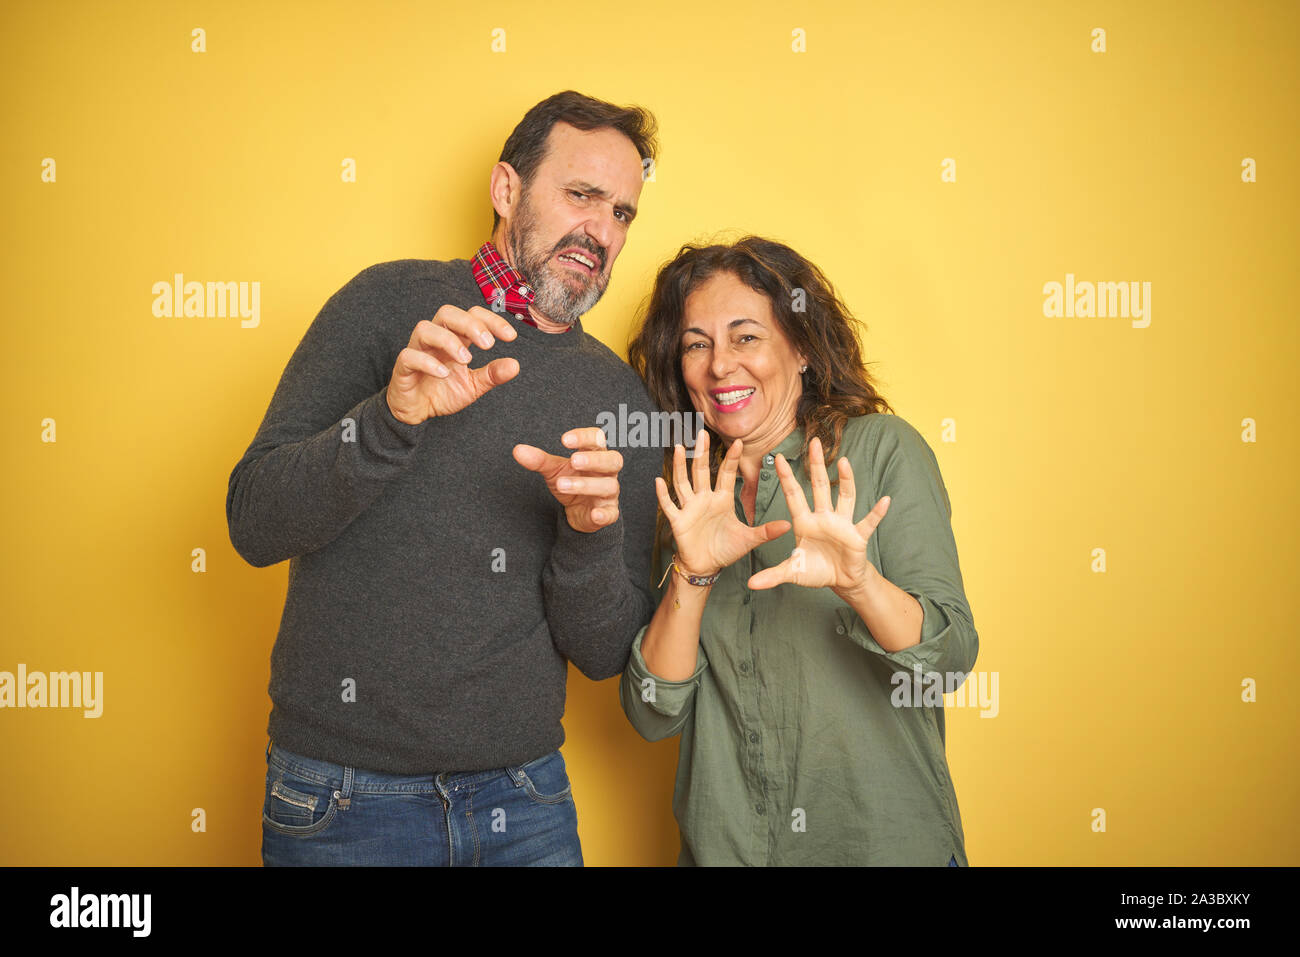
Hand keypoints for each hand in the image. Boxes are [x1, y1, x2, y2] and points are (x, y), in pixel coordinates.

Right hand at [386, 305, 519, 424]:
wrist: (417, 412)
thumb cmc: (443, 392)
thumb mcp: (473, 385)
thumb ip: (492, 374)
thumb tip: (515, 365)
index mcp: (455, 338)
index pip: (472, 315)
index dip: (492, 320)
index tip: (511, 336)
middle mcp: (435, 339)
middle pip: (447, 313)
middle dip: (470, 324)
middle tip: (489, 345)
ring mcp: (417, 350)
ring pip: (425, 328)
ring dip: (449, 340)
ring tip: (467, 360)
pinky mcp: (403, 368)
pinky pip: (409, 356)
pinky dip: (427, 362)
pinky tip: (444, 374)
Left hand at [513, 427, 622, 532]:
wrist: (578, 510)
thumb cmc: (570, 480)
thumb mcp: (553, 470)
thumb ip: (539, 460)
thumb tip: (517, 450)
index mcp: (595, 454)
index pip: (597, 438)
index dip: (584, 437)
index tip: (564, 440)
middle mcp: (607, 471)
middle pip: (612, 460)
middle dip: (594, 460)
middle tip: (573, 460)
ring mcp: (609, 492)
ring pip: (608, 486)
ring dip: (586, 484)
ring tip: (562, 484)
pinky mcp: (608, 512)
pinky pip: (611, 513)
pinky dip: (604, 514)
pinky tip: (595, 514)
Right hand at [654, 430, 790, 577]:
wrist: (706, 567)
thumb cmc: (725, 550)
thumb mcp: (748, 540)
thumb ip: (766, 531)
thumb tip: (789, 525)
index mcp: (722, 500)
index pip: (727, 474)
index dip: (732, 459)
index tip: (738, 442)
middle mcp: (704, 499)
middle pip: (702, 472)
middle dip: (703, 453)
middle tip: (702, 433)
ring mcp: (690, 508)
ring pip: (683, 482)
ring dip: (681, 466)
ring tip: (681, 448)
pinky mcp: (678, 521)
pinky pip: (669, 505)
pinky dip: (663, 494)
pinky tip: (659, 481)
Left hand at [747, 435, 890, 598]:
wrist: (840, 581)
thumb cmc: (815, 570)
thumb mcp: (792, 573)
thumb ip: (773, 575)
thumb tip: (750, 584)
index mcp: (804, 522)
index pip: (794, 495)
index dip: (787, 477)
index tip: (779, 457)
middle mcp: (823, 517)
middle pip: (820, 486)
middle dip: (816, 466)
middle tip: (814, 442)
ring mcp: (842, 524)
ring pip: (845, 497)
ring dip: (846, 480)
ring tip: (845, 462)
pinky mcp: (857, 536)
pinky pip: (868, 522)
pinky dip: (877, 513)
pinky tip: (886, 501)